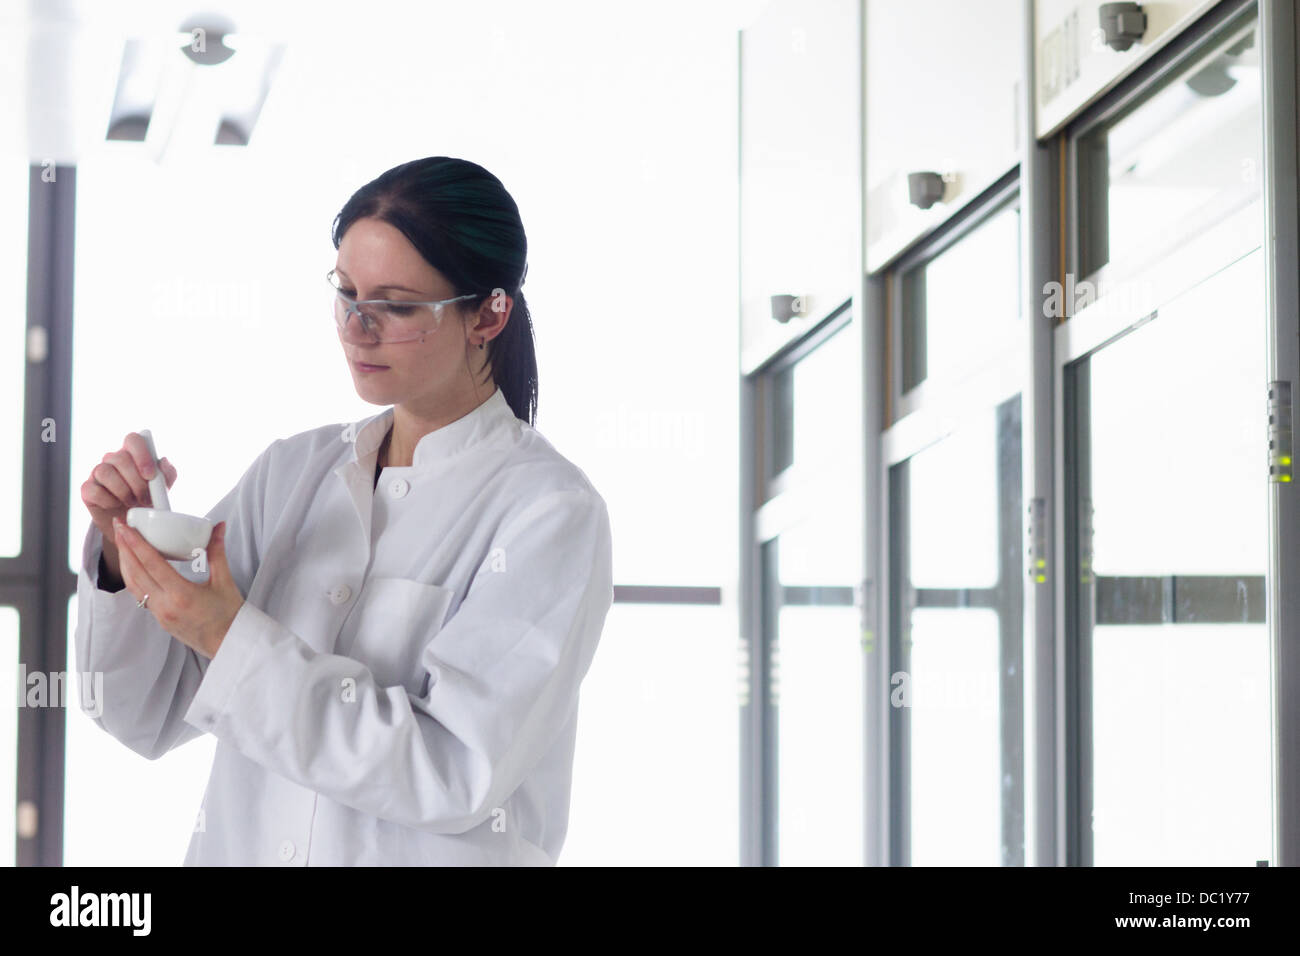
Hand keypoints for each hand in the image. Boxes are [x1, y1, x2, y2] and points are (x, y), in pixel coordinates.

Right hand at [81, 433, 177, 579]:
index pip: (133, 439)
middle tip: (145, 498)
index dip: (142, 454)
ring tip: (132, 502)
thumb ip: (167, 474)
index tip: (150, 475)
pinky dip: (108, 501)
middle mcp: (113, 460)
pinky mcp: (87, 489)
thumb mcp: (163, 489)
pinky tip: (116, 506)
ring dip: (123, 491)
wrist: (133, 526)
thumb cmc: (148, 502)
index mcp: (133, 455)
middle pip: (120, 458)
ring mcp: (97, 473)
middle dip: (136, 482)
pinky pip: (93, 490)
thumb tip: (163, 460)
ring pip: (105, 471)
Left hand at [112, 517, 245, 659]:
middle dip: (125, 548)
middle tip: (119, 528)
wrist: (229, 644)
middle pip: (135, 572)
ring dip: (125, 563)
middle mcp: (165, 605)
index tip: (126, 527)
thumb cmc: (230, 615)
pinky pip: (140, 595)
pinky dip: (133, 577)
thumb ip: (217, 552)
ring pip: (133, 585)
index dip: (136, 543)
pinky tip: (134, 566)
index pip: (151, 564)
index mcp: (182, 594)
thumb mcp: (224, 581)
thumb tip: (218, 527)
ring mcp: (160, 614)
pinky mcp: (160, 619)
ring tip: (122, 544)